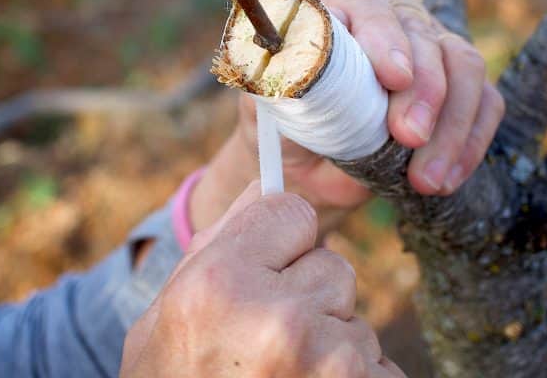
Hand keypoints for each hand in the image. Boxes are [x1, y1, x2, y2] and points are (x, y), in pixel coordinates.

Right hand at [121, 182, 405, 377]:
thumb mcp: (170, 314)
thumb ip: (221, 244)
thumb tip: (270, 186)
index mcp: (221, 285)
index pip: (291, 211)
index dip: (276, 245)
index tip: (260, 273)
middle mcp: (279, 319)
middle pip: (332, 265)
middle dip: (307, 297)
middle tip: (266, 345)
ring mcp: (329, 364)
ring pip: (356, 316)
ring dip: (330, 343)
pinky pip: (376, 365)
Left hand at [192, 0, 504, 234]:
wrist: (305, 163)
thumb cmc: (282, 120)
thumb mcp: (268, 102)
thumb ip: (281, 82)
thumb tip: (293, 67)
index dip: (382, 34)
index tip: (393, 77)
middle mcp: (391, 4)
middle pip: (422, 32)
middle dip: (422, 89)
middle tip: (408, 138)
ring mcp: (432, 41)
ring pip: (463, 65)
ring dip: (451, 124)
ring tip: (426, 178)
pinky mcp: (461, 81)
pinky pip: (485, 101)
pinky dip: (469, 142)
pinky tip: (446, 179)